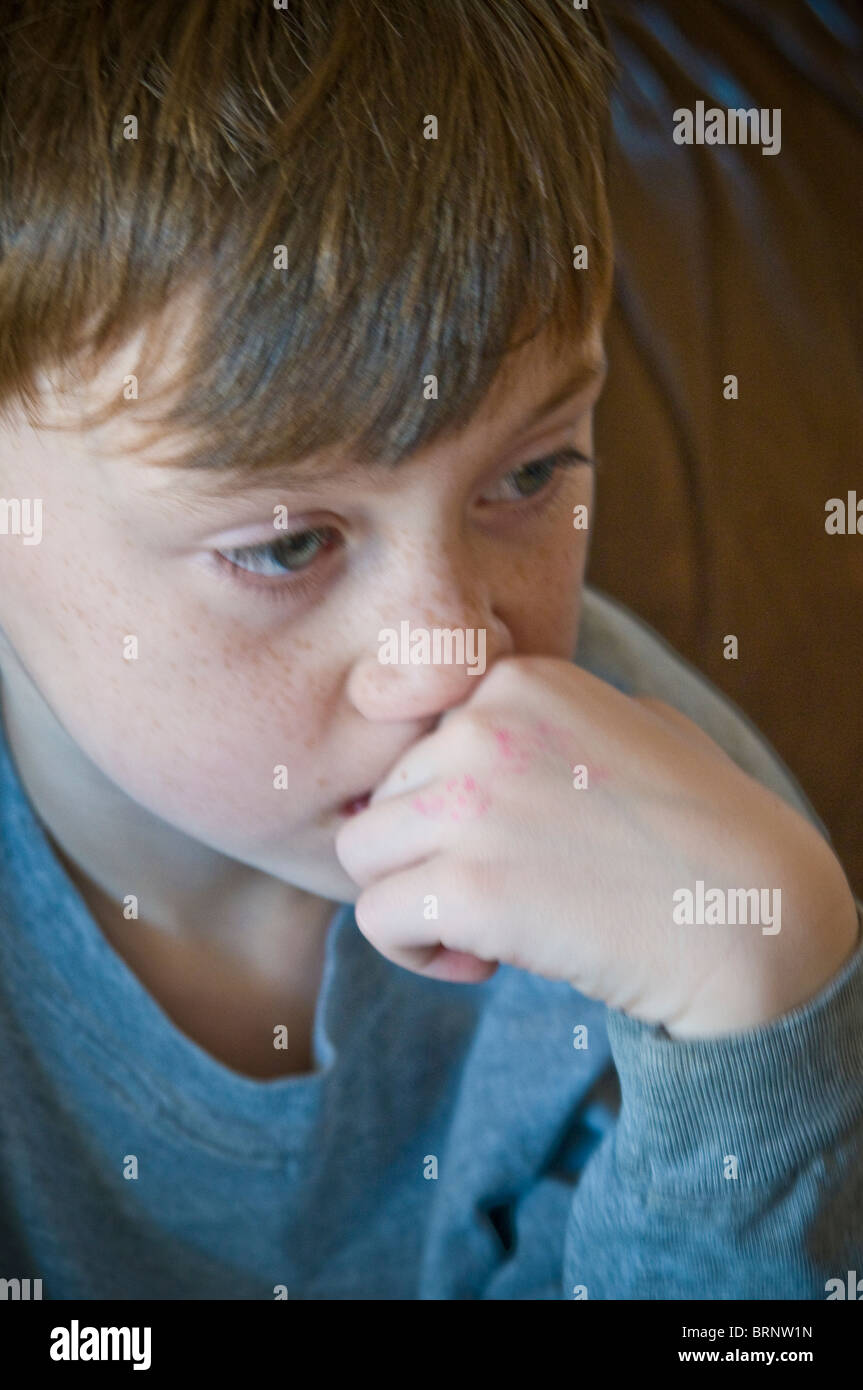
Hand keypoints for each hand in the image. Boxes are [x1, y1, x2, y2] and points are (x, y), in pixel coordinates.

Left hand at [335, 656, 859, 1036]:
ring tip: (482, 931)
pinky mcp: (467, 887)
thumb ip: (540, 717)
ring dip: (410, 898)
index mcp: (517, 679)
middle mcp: (483, 725)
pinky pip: (377, 920)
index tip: (502, 843)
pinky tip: (482, 964)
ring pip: (362, 854)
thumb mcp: (626, 724)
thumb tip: (456, 732)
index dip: (447, 802)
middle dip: (427, 853)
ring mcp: (471, 803)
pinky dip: (414, 952)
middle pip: (385, 797)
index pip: (419, 741)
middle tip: (499, 895)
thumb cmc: (698, 827)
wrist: (753, 916)